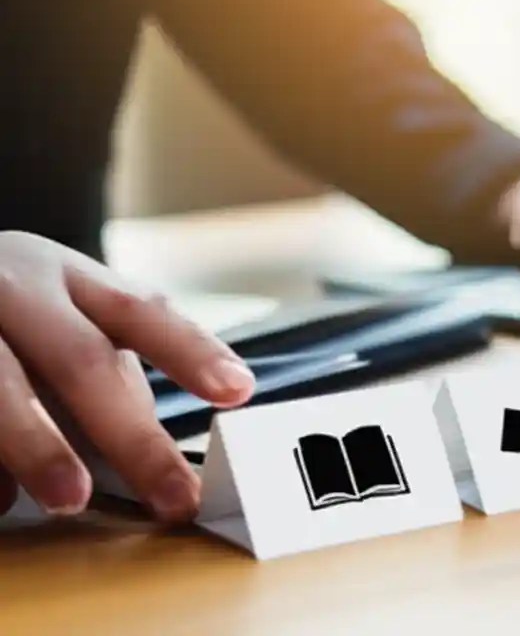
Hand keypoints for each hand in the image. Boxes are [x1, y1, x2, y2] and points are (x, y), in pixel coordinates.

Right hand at [0, 232, 254, 520]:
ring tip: (71, 499)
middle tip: (174, 497)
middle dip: (131, 436)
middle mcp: (13, 286)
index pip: (140, 310)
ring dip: (39, 445)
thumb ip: (103, 379)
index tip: (239, 390)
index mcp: (64, 276)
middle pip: (80, 360)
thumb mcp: (52, 321)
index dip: (191, 351)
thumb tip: (152, 466)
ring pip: (0, 383)